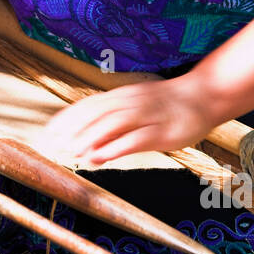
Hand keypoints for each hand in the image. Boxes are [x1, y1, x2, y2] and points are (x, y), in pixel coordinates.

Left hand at [35, 75, 214, 167]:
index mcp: (123, 95)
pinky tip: (100, 158)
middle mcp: (132, 102)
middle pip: (98, 113)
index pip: (90, 104)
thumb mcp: (137, 109)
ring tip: (72, 151)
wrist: (203, 96)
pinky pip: (135, 139)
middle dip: (74, 128)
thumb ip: (114, 124)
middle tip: (55, 142)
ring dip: (91, 137)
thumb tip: (88, 143)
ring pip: (114, 124)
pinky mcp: (162, 132)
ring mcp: (148, 115)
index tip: (50, 130)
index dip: (69, 117)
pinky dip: (115, 148)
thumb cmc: (166, 105)